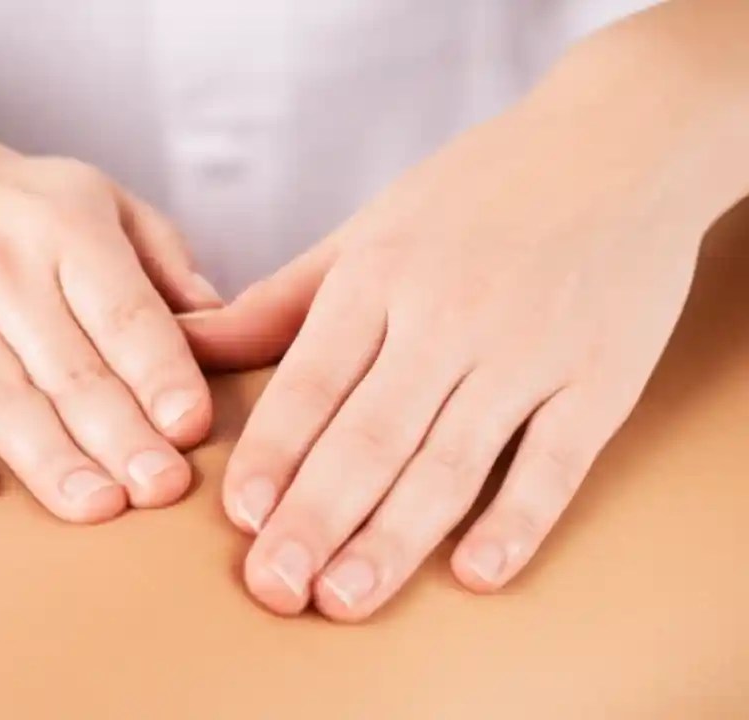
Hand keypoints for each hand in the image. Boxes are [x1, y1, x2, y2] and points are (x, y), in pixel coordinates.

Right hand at [0, 124, 222, 522]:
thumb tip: (221, 324)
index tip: (189, 426)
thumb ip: (163, 258)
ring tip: (96, 507)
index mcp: (67, 232)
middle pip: (69, 367)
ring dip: (49, 457)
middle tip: (160, 488)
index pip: (124, 312)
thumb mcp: (97, 198)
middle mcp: (1, 269)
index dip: (159, 370)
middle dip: (119, 433)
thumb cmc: (11, 204)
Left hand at [191, 40, 733, 615]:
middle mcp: (447, 316)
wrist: (618, 142)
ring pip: (450, 459)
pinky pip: (556, 461)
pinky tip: (475, 572)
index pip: (312, 380)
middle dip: (316, 516)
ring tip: (345, 596)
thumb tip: (187, 344)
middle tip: (275, 585)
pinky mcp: (599, 378)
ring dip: (395, 537)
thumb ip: (279, 301)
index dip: (275, 452)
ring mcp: (527, 350)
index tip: (240, 515)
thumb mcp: (366, 231)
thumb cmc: (475, 192)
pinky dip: (518, 519)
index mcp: (379, 277)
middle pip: (371, 434)